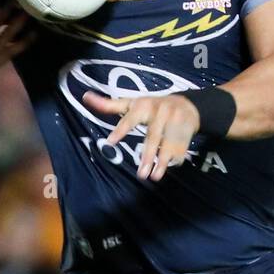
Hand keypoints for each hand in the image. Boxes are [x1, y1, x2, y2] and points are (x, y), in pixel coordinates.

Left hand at [82, 91, 200, 181]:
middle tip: (140, 176)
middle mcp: (160, 111)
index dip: (120, 130)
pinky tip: (169, 167)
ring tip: (154, 177)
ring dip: (162, 162)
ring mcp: (176, 121)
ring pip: (168, 145)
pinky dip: (175, 159)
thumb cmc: (152, 106)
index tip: (110, 142)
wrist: (188, 104)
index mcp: (144, 105)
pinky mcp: (188, 130)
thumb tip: (85, 96)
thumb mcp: (132, 103)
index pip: (130, 119)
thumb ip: (109, 104)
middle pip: (152, 137)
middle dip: (147, 156)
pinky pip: (181, 147)